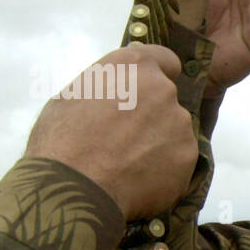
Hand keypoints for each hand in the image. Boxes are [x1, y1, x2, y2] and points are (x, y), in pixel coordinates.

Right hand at [25, 46, 197, 219]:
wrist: (74, 188)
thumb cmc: (61, 142)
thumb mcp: (72, 97)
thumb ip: (106, 87)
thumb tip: (113, 92)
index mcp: (133, 66)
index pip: (165, 60)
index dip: (159, 75)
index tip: (151, 89)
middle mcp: (163, 89)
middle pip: (166, 100)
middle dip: (151, 116)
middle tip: (124, 139)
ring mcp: (179, 123)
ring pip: (174, 132)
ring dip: (159, 143)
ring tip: (127, 164)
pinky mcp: (188, 155)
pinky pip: (178, 160)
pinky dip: (165, 170)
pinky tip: (138, 180)